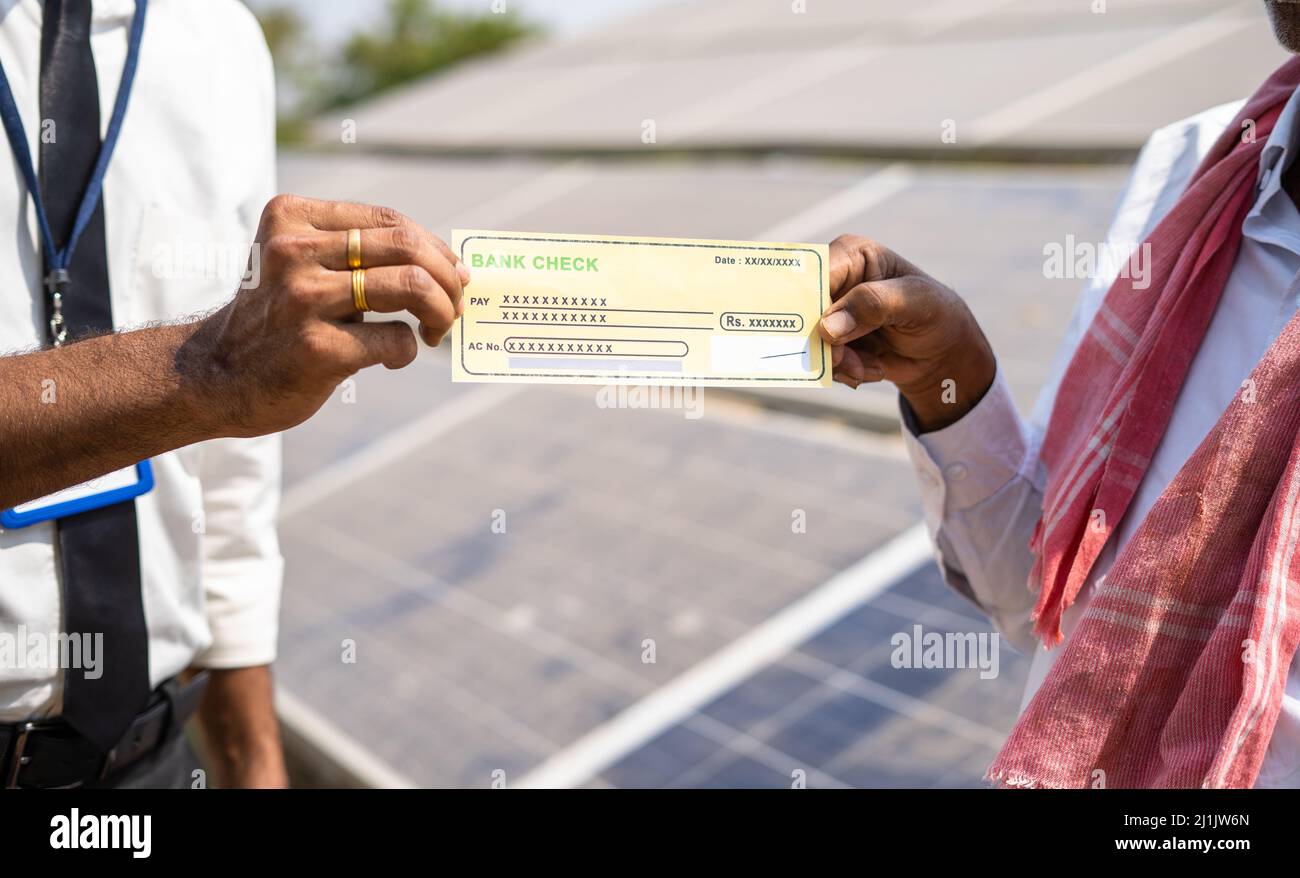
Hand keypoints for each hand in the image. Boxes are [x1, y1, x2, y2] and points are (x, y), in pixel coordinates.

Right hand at [178, 195, 468, 438]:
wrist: (217, 376)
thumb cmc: (278, 320)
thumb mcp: (302, 265)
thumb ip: (360, 255)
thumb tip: (454, 266)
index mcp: (291, 218)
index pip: (389, 220)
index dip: (434, 248)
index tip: (452, 274)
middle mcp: (293, 250)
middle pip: (407, 248)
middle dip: (448, 278)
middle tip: (456, 304)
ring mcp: (303, 299)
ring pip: (412, 286)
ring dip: (443, 311)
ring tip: (438, 330)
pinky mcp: (316, 348)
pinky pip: (396, 339)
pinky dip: (408, 350)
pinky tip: (392, 359)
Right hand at [816, 234, 994, 431]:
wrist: (942, 352)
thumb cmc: (935, 312)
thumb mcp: (914, 302)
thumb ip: (873, 304)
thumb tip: (827, 326)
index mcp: (850, 255)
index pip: (813, 273)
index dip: (809, 302)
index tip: (819, 331)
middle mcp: (834, 281)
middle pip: (803, 311)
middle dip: (825, 342)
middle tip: (847, 361)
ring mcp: (830, 314)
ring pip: (809, 342)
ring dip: (838, 362)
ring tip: (870, 367)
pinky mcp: (831, 341)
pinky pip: (819, 361)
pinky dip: (843, 372)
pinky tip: (871, 368)